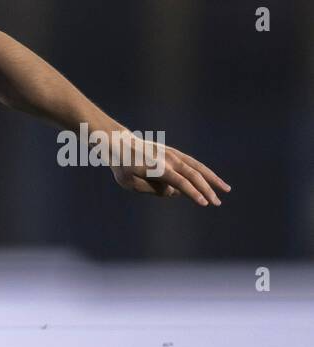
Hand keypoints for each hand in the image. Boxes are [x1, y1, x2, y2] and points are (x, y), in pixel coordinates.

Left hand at [111, 137, 229, 205]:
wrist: (119, 143)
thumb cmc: (122, 166)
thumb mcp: (130, 183)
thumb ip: (152, 189)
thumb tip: (175, 192)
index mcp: (158, 167)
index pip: (180, 182)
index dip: (193, 193)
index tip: (204, 203)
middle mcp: (169, 159)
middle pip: (193, 175)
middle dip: (207, 190)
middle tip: (217, 203)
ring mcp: (173, 154)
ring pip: (198, 167)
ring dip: (212, 179)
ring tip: (226, 189)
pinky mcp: (173, 153)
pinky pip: (192, 163)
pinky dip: (204, 171)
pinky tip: (212, 179)